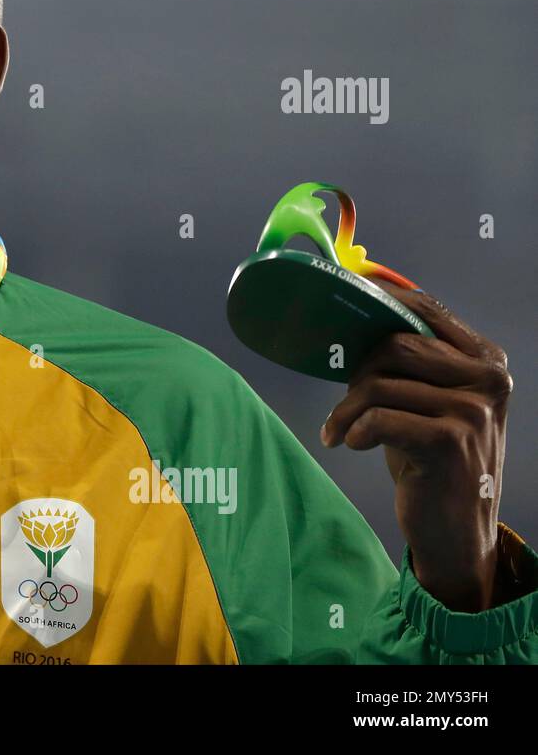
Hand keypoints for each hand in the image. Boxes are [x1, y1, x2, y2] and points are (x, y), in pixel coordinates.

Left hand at [319, 287, 512, 610]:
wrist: (456, 528)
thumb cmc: (432, 458)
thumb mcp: (429, 401)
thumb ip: (411, 362)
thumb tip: (356, 317)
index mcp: (485, 360)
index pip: (427, 308)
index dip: (381, 298)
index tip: (344, 298)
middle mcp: (488, 380)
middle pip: (395, 344)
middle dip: (357, 372)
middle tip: (346, 403)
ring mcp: (473, 411)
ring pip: (379, 383)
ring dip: (346, 409)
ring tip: (340, 429)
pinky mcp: (450, 442)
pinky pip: (378, 418)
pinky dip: (352, 431)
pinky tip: (350, 444)